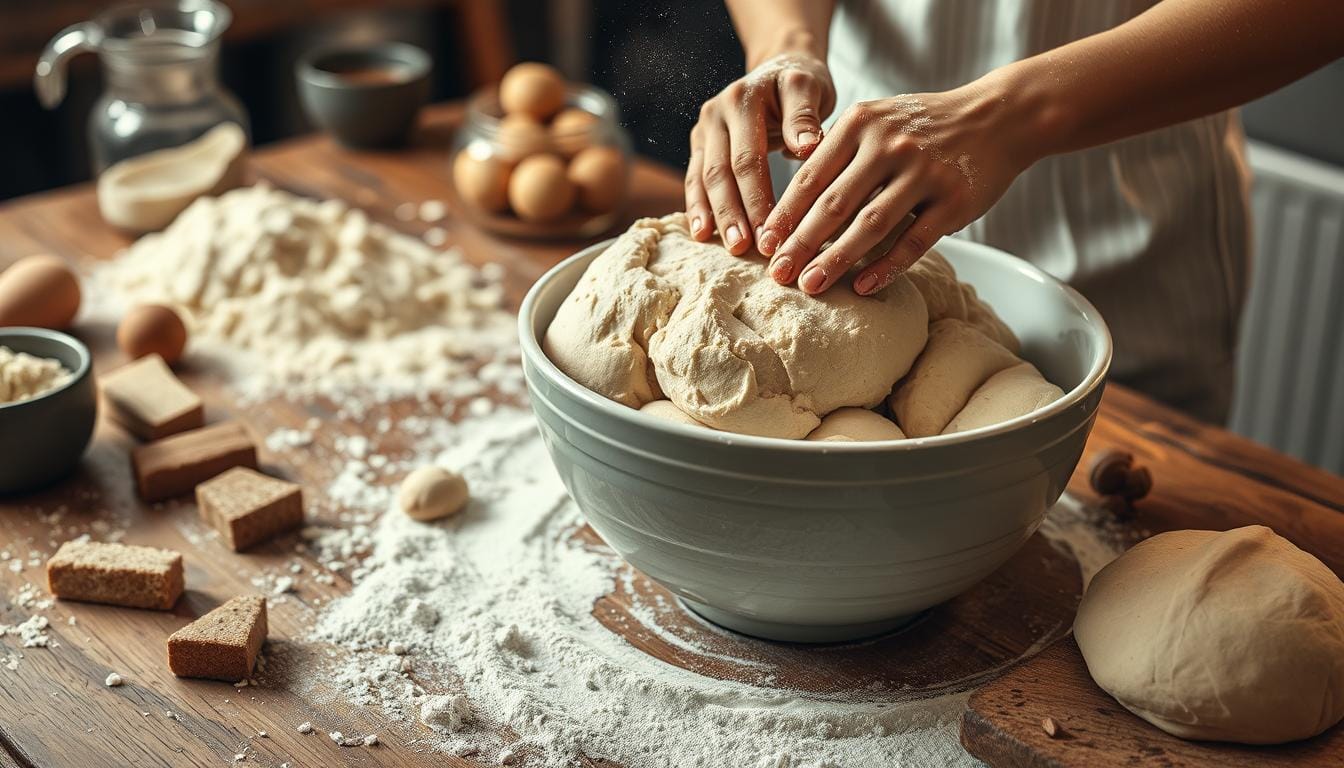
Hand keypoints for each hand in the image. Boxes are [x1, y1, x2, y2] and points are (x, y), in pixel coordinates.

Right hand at [685, 52, 835, 254]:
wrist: (779, 67)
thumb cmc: (800, 83)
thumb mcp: (809, 88)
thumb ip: (805, 116)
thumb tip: (808, 147)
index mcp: (742, 99)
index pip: (747, 158)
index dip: (757, 197)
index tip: (772, 231)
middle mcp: (716, 113)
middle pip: (720, 173)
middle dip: (733, 214)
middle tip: (746, 249)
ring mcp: (704, 129)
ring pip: (703, 179)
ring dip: (715, 217)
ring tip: (729, 248)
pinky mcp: (700, 144)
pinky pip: (695, 179)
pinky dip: (698, 207)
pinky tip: (702, 234)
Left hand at [759, 78, 1039, 294]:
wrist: (997, 116)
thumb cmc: (923, 126)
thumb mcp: (876, 120)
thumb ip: (838, 152)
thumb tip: (790, 206)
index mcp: (861, 123)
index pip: (812, 175)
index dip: (785, 213)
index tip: (763, 244)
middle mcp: (889, 144)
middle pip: (834, 203)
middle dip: (800, 243)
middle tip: (776, 274)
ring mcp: (924, 172)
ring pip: (871, 224)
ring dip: (836, 259)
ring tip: (810, 285)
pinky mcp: (953, 200)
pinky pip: (914, 240)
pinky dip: (886, 266)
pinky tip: (862, 286)